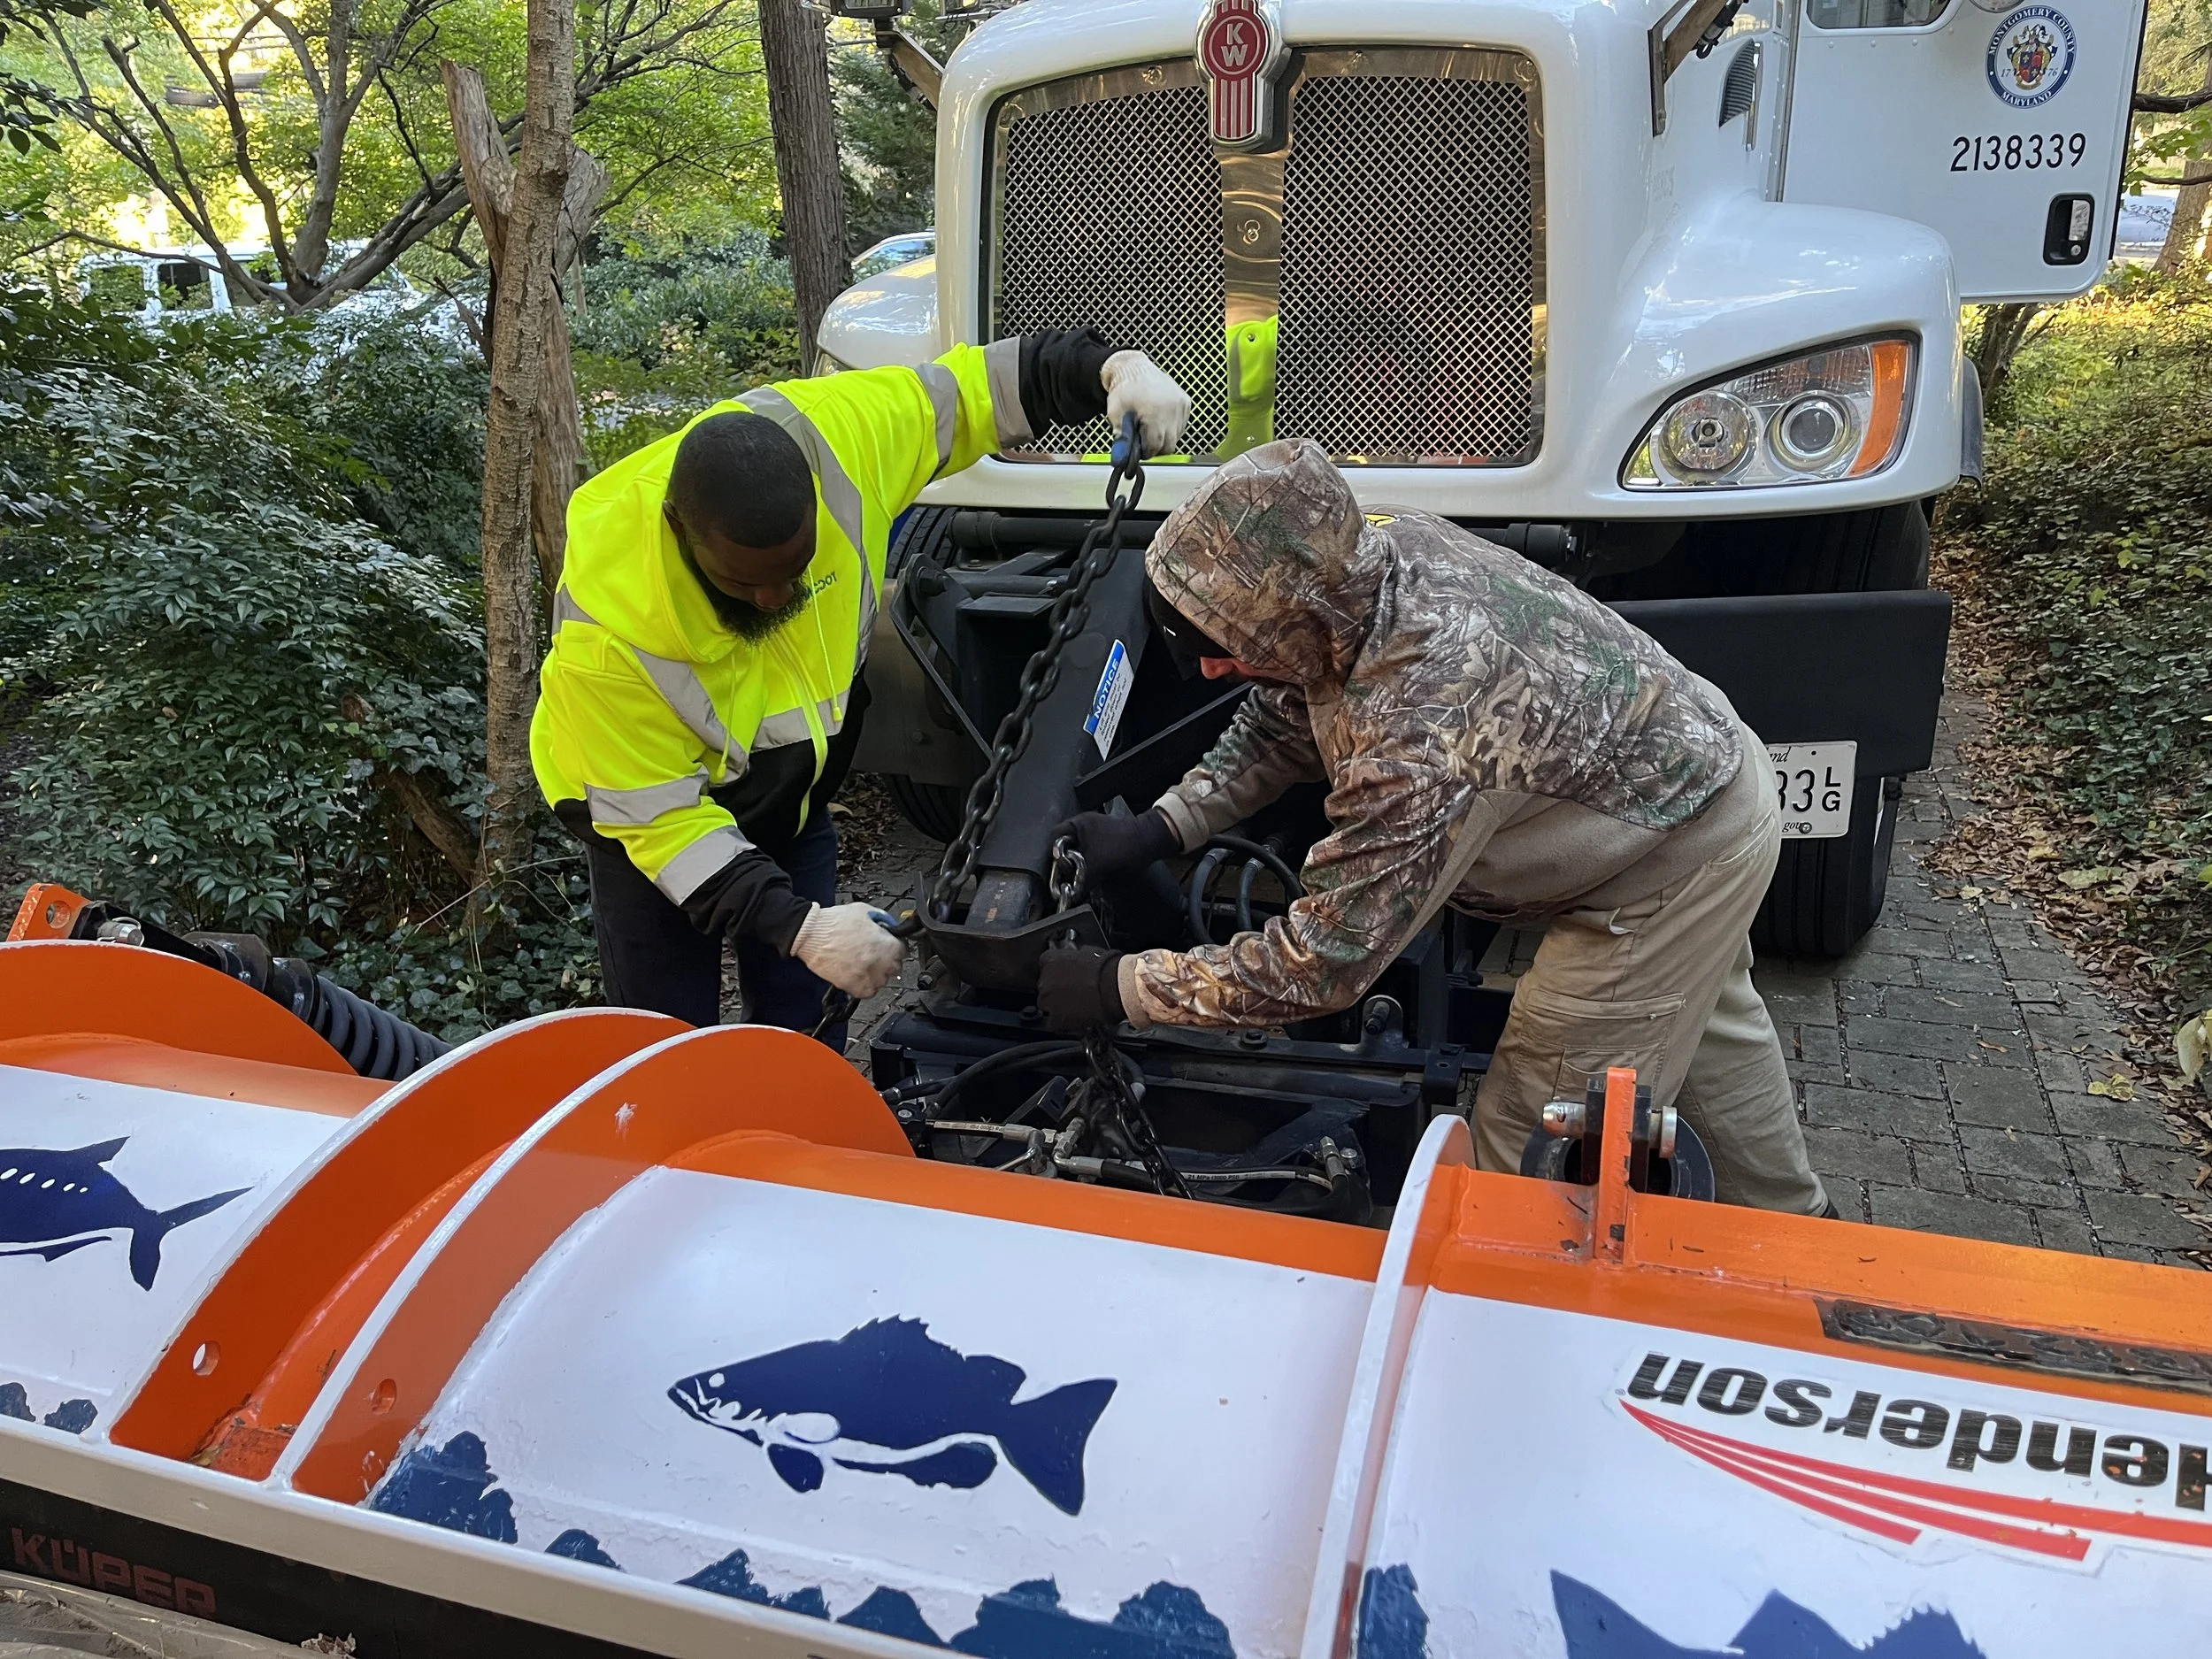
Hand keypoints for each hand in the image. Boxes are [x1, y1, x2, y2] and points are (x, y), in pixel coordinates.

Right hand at [791, 902, 904, 998]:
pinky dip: (864, 986)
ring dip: (876, 975)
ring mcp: (866, 976)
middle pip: (894, 968)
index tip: (889, 947)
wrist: (810, 934)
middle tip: (875, 955)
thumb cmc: (833, 922)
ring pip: (881, 982)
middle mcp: (879, 962)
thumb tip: (889, 926)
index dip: (895, 947)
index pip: (903, 951)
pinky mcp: (852, 986)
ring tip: (864, 965)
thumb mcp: (863, 911)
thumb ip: (881, 919)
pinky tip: (857, 975)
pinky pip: (867, 992)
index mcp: (886, 943)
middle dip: (887, 961)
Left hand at [1036, 945, 1125, 1032]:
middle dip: (1057, 990)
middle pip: (1045, 986)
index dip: (1058, 972)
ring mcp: (1048, 1000)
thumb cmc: (1106, 969)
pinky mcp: (1055, 1019)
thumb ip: (1076, 958)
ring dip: (1059, 1006)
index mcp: (1050, 960)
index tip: (1066, 976)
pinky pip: (1055, 1024)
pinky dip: (1064, 1024)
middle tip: (1074, 993)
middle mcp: (1044, 980)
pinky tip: (1076, 1020)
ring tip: (1076, 1007)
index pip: (1046, 965)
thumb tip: (1080, 960)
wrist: (1113, 988)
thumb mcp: (1088, 952)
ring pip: (1047, 1005)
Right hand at [1054, 809, 1177, 884]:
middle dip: (1065, 863)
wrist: (1150, 843)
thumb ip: (1080, 880)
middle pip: (1064, 848)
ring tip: (1078, 877)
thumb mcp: (1096, 865)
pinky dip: (1090, 867)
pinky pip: (1091, 857)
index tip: (1053, 869)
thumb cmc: (1125, 845)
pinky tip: (1091, 876)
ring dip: (1078, 867)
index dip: (1051, 855)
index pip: (1053, 839)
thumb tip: (1071, 895)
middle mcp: (1084, 826)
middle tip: (1065, 876)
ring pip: (1078, 854)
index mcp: (1077, 823)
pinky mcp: (1106, 844)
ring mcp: (1096, 834)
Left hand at [1100, 350, 1192, 457]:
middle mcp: (1172, 409)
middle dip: (1155, 446)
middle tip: (1143, 437)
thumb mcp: (1115, 415)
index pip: (1157, 446)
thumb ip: (1121, 439)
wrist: (1133, 367)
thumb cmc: (1123, 389)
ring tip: (1149, 423)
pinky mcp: (1186, 402)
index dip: (1146, 451)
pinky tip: (1158, 417)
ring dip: (1164, 436)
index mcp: (1155, 412)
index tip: (1138, 448)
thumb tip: (1121, 460)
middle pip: (1169, 444)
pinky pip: (1181, 424)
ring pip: (1177, 436)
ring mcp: (1181, 405)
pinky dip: (1170, 426)